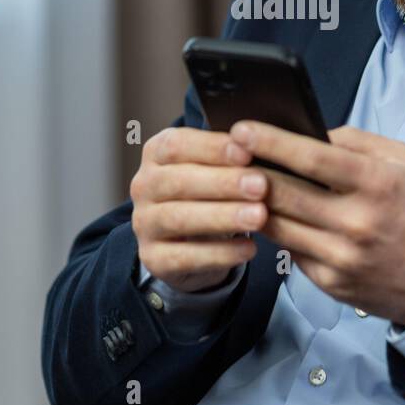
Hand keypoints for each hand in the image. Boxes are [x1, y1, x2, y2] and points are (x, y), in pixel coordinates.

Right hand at [130, 127, 268, 291]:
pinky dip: (219, 254)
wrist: (191, 240)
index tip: (248, 154)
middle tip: (261, 186)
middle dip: (223, 183)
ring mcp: (144, 224)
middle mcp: (143, 186)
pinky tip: (249, 248)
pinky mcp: (152, 258)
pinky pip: (184, 257)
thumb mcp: (216, 167)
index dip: (211, 148)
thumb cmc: (209, 191)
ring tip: (259, 216)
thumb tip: (254, 145)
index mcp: (155, 154)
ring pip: (178, 219)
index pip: (176, 145)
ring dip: (222, 217)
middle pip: (178, 181)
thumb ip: (230, 157)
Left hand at [226, 121, 404, 324]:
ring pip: (277, 224)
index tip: (241, 130)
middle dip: (248, 170)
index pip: (311, 157)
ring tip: (238, 184)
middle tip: (226, 153)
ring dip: (252, 203)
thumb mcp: (404, 162)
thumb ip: (356, 142)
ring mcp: (340, 256)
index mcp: (375, 184)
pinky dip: (278, 231)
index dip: (270, 141)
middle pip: (283, 192)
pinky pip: (289, 251)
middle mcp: (355, 221)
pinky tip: (271, 215)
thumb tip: (308, 132)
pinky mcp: (329, 282)